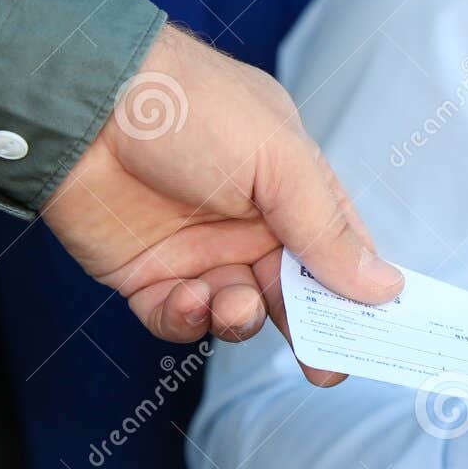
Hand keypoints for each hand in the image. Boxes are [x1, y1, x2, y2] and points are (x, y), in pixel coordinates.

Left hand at [43, 24, 402, 383]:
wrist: (81, 101)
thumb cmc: (190, 108)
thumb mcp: (280, 161)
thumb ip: (328, 230)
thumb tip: (385, 287)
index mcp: (291, 187)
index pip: (340, 250)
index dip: (362, 292)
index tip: (381, 335)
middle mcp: (249, 223)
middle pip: (295, 293)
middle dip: (311, 330)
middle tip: (325, 366)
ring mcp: (197, 250)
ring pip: (240, 313)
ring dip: (244, 318)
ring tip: (235, 302)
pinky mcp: (145, 275)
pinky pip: (180, 320)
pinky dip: (189, 320)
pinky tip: (189, 297)